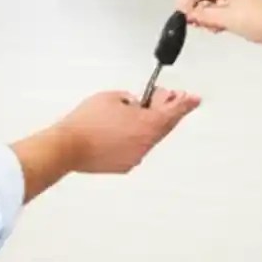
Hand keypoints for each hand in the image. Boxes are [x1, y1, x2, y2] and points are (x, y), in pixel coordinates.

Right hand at [54, 88, 200, 173]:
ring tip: (134, 112)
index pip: (174, 112)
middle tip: (163, 98)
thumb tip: (135, 104)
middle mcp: (145, 143)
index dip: (186, 104)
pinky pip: (135, 148)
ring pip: (148, 137)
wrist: (68, 146)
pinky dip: (132, 137)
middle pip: (163, 125)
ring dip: (147, 124)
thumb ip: (132, 99)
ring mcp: (135, 156)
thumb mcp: (114, 97)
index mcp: (147, 124)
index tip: (194, 99)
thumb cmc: (87, 122)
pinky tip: (120, 129)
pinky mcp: (124, 165)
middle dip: (165, 110)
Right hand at [175, 0, 261, 44]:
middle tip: (191, 24)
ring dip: (205, 15)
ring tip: (206, 27)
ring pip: (209, 2)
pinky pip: (218, 6)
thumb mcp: (224, 18)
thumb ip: (202, 15)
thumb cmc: (253, 20)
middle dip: (196, 10)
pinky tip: (215, 28)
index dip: (186, 3)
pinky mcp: (237, 1)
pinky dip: (214, 17)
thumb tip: (185, 15)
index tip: (178, 16)